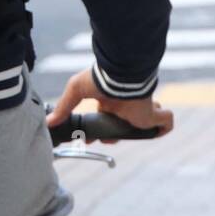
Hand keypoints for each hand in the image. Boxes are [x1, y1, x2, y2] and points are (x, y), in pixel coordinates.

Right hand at [45, 67, 173, 141]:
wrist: (121, 74)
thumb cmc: (100, 78)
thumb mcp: (75, 91)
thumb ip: (63, 107)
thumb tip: (48, 122)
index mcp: (109, 102)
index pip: (106, 117)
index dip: (100, 130)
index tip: (90, 139)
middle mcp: (125, 107)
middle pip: (125, 123)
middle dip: (117, 134)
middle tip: (107, 141)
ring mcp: (140, 111)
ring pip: (147, 121)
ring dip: (144, 127)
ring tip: (135, 132)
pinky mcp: (153, 115)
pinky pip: (166, 122)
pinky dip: (165, 126)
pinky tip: (160, 130)